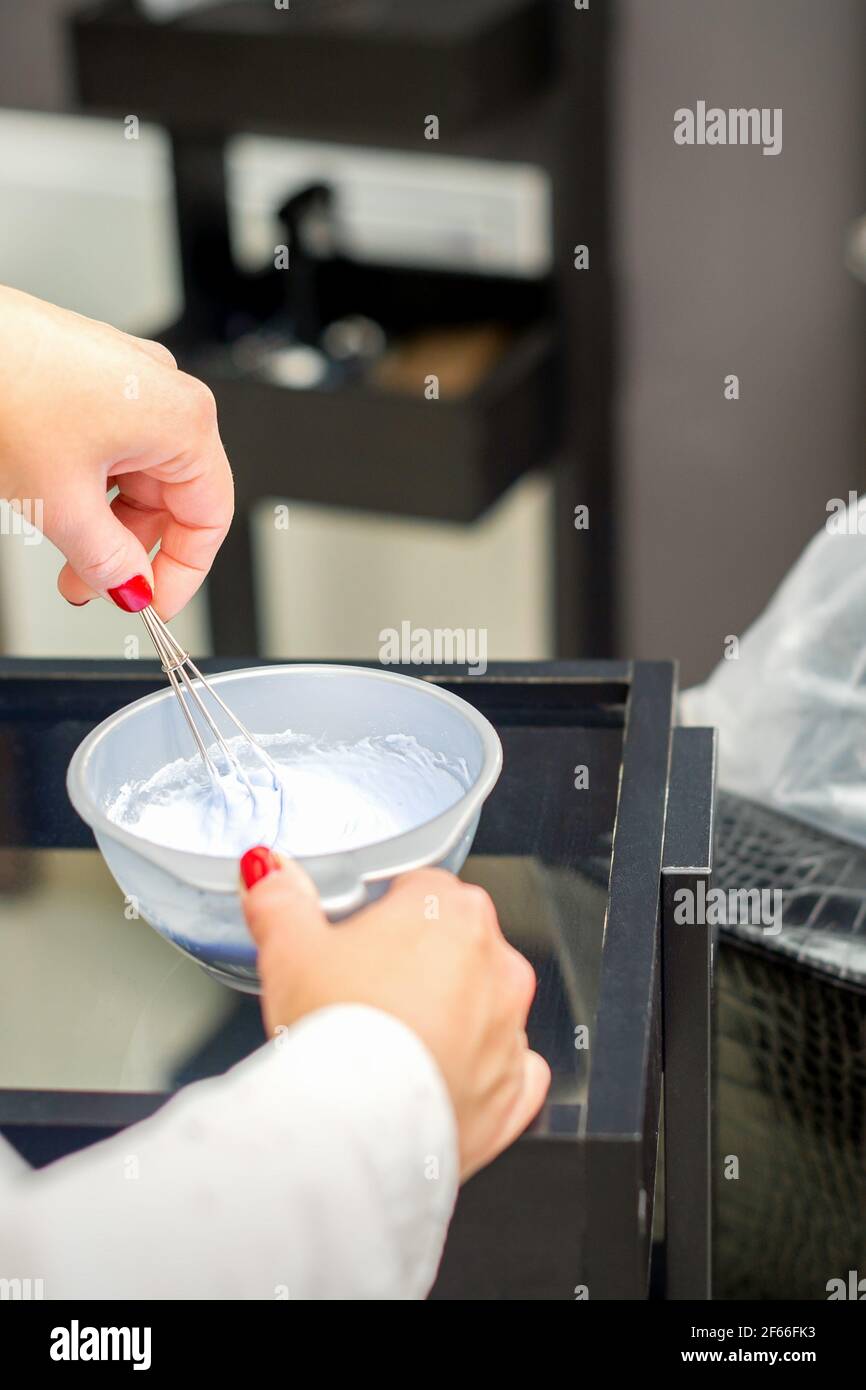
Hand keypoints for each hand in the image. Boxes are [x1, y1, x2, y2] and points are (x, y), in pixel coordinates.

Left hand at [0, 286, 233, 615]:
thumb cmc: (7, 385)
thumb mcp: (63, 503)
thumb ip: (108, 562)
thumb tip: (131, 589)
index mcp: (183, 420)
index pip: (208, 518)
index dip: (182, 572)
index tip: (153, 604)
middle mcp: (165, 392)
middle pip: (170, 498)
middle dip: (130, 550)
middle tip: (92, 587)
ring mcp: (129, 380)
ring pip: (136, 475)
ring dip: (103, 522)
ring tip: (62, 549)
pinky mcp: (92, 376)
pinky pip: (110, 447)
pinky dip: (88, 484)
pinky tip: (53, 502)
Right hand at [240, 851, 550, 1180]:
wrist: (357, 1131)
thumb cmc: (335, 1035)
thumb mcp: (288, 951)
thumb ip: (281, 899)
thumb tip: (269, 870)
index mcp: (452, 912)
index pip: (422, 888)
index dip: (382, 912)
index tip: (356, 940)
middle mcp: (497, 963)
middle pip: (456, 944)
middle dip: (417, 963)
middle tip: (363, 995)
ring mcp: (511, 1028)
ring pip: (483, 1005)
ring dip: (448, 1016)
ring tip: (389, 1044)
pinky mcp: (514, 1090)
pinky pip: (507, 1071)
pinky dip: (479, 1073)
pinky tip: (436, 1080)